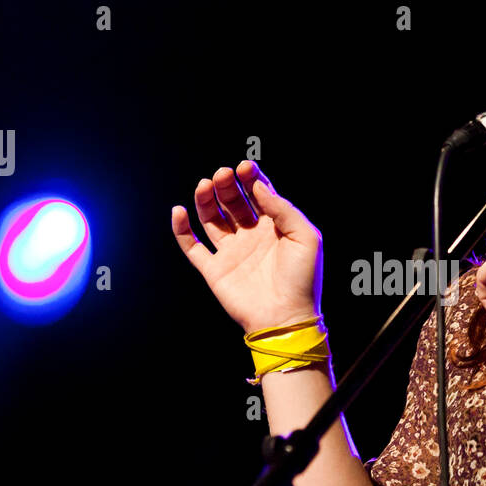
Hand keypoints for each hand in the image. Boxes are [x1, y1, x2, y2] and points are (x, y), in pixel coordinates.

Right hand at [171, 160, 322, 334]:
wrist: (287, 317)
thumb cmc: (303, 278)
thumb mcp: (305, 236)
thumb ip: (283, 209)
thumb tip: (258, 186)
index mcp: (275, 227)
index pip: (258, 194)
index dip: (251, 179)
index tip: (245, 167)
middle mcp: (251, 236)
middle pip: (233, 202)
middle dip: (227, 186)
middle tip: (223, 175)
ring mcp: (231, 253)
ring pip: (212, 219)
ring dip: (206, 200)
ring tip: (205, 185)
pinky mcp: (214, 270)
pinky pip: (192, 246)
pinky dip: (181, 229)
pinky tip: (179, 210)